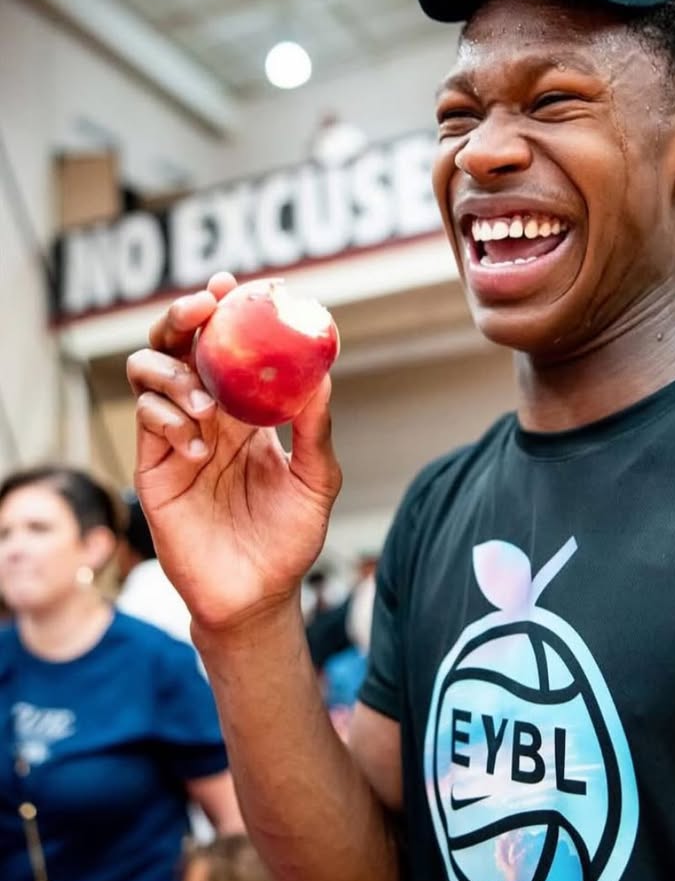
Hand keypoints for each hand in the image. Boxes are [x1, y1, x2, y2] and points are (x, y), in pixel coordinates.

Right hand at [126, 272, 341, 631]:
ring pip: (149, 372)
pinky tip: (199, 451)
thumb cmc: (290, 538)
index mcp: (247, 410)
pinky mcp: (154, 468)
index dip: (226, 311)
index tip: (237, 286)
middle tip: (204, 307)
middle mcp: (208, 415)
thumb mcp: (316, 480)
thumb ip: (315, 429)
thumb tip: (322, 377)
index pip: (227, 347)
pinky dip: (168, 420)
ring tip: (206, 405)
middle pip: (178, 345)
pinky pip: (146, 421)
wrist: (258, 595)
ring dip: (173, 372)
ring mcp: (177, 437)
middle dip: (184, 317)